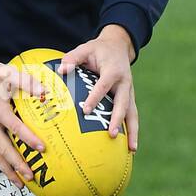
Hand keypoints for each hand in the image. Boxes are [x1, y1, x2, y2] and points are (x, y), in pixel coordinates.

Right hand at [0, 56, 49, 188]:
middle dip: (17, 164)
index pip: (14, 127)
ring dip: (8, 170)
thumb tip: (44, 94)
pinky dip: (1, 164)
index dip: (28, 138)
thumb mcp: (8, 73)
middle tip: (31, 176)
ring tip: (21, 184)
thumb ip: (26, 83)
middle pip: (2, 149)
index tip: (42, 148)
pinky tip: (11, 172)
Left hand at [58, 26, 137, 151]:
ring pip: (132, 113)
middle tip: (111, 134)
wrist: (119, 46)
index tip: (86, 111)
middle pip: (123, 103)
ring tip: (131, 149)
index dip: (95, 98)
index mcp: (113, 70)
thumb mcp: (85, 48)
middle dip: (117, 119)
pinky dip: (132, 131)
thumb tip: (62, 70)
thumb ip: (73, 58)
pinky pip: (131, 116)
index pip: (103, 86)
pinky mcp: (129, 98)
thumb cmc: (98, 50)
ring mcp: (129, 92)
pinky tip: (130, 148)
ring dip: (132, 131)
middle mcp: (124, 83)